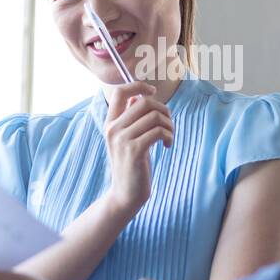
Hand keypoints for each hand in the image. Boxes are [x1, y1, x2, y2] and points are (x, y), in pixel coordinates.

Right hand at [103, 81, 172, 215]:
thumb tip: (139, 97)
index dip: (138, 86)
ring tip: (169, 137)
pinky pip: (159, 131)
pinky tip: (167, 145)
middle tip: (168, 125)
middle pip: (144, 102)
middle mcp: (113, 128)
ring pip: (155, 116)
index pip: (119, 91)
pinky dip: (169, 136)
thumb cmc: (131, 165)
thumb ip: (130, 118)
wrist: (125, 194)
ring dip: (169, 125)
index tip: (152, 93)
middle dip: (164, 110)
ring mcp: (122, 139)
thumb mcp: (126, 139)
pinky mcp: (134, 151)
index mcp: (110, 123)